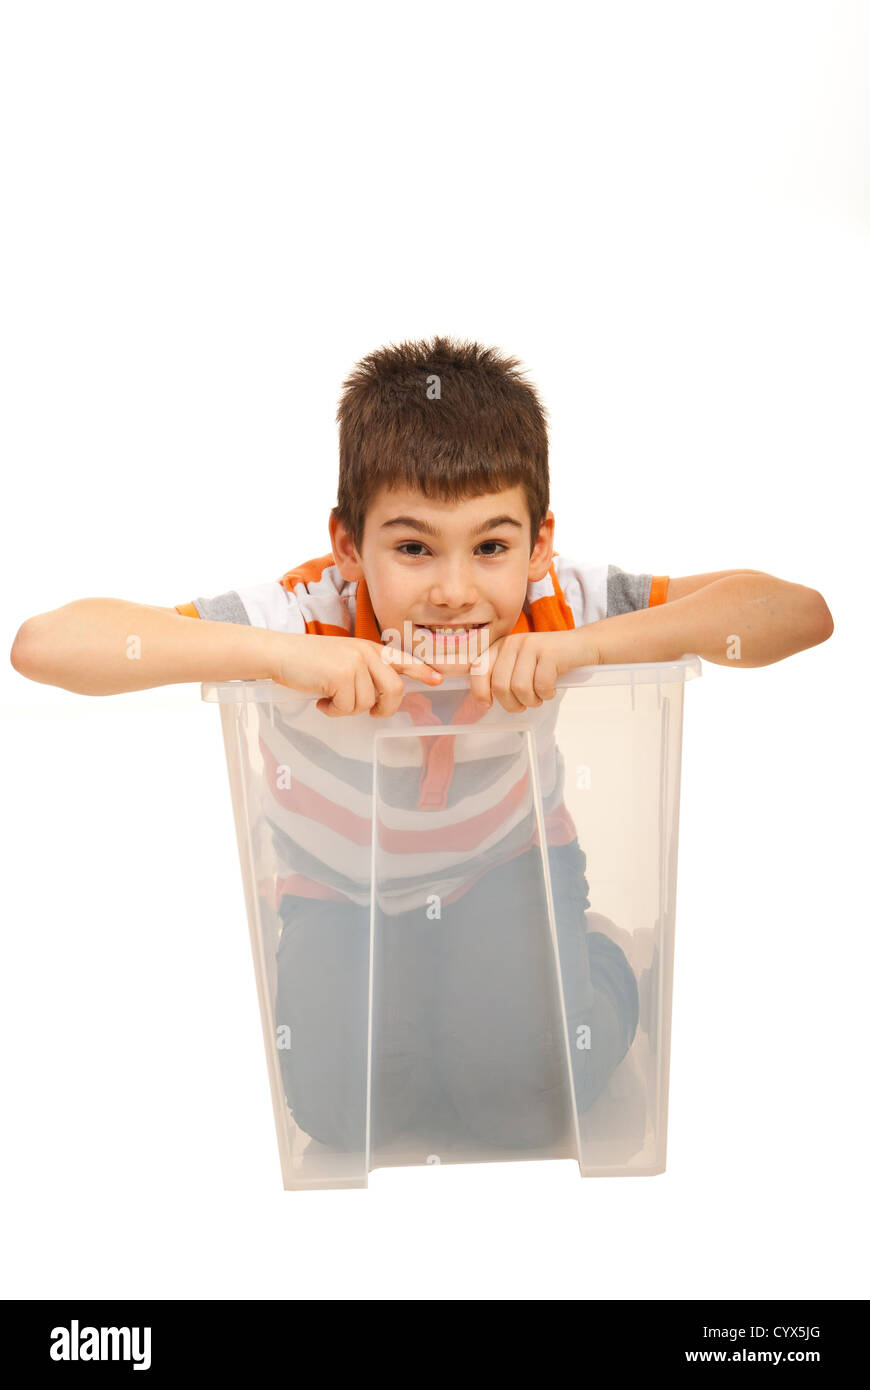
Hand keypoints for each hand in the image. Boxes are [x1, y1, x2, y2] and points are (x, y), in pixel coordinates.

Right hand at [269, 633, 442, 716]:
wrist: (281, 653)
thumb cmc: (310, 661)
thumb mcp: (344, 659)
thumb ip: (365, 671)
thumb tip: (382, 697)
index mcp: (370, 648)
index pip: (403, 660)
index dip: (422, 672)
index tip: (439, 680)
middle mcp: (367, 653)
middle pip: (394, 691)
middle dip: (384, 709)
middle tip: (372, 714)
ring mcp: (355, 663)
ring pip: (366, 704)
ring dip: (346, 709)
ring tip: (330, 699)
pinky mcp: (342, 676)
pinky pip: (347, 707)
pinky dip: (333, 711)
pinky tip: (321, 701)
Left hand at [468, 630, 599, 710]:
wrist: (583, 646)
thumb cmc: (550, 661)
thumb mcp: (521, 664)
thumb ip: (502, 676)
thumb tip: (483, 701)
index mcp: (502, 646)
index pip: (478, 669)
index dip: (479, 691)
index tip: (487, 705)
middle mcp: (513, 643)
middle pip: (499, 685)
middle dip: (511, 703)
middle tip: (523, 705)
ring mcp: (531, 646)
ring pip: (519, 688)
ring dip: (531, 700)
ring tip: (539, 696)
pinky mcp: (550, 653)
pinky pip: (541, 685)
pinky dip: (547, 694)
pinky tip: (551, 689)